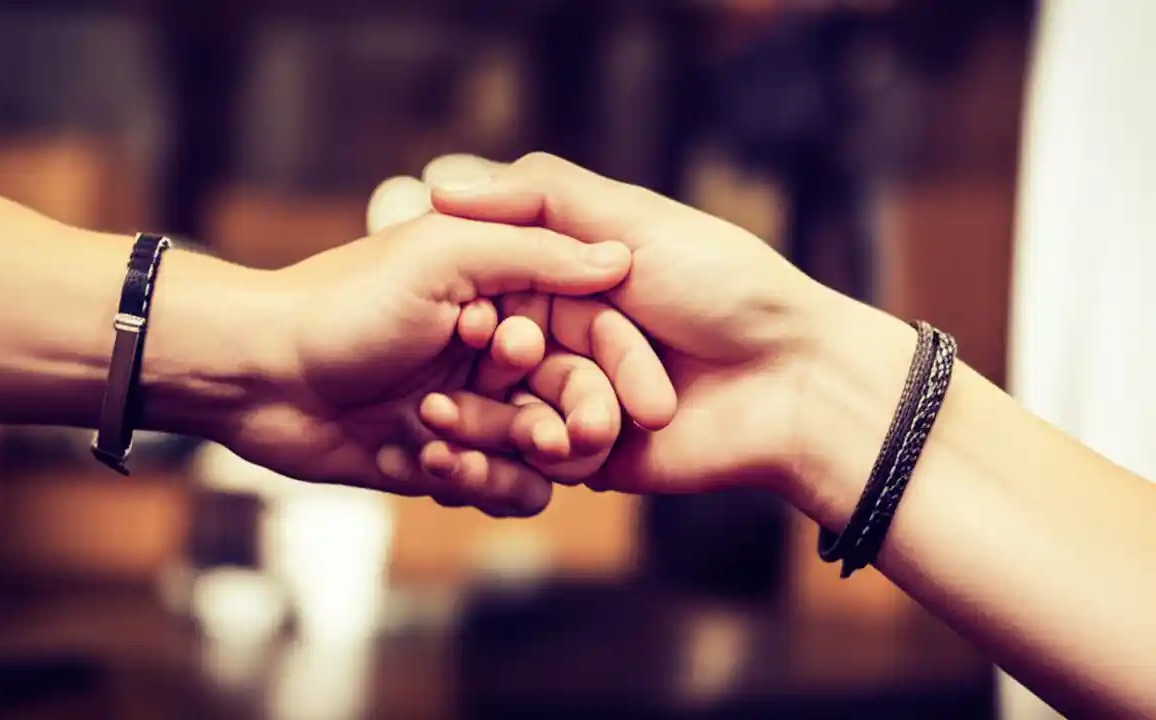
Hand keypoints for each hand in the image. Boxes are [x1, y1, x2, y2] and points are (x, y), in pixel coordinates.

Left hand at [212, 212, 635, 515]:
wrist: (258, 372)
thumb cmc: (345, 304)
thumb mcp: (442, 255)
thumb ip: (532, 253)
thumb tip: (617, 256)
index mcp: (508, 290)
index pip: (596, 330)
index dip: (626, 369)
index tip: (651, 405)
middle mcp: (501, 348)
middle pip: (579, 397)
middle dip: (574, 423)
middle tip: (559, 441)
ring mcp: (477, 405)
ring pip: (543, 450)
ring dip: (512, 455)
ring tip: (450, 442)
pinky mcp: (451, 454)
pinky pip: (501, 485)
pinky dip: (478, 481)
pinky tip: (423, 459)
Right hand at [376, 153, 846, 498]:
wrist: (791, 384)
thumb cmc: (723, 288)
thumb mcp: (632, 221)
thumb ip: (542, 198)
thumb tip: (441, 183)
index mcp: (573, 274)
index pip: (494, 287)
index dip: (468, 309)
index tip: (452, 323)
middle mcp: (570, 332)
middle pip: (495, 354)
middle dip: (470, 374)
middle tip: (431, 390)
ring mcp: (580, 394)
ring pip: (507, 408)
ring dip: (479, 421)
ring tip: (439, 428)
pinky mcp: (592, 453)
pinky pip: (538, 458)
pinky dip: (517, 458)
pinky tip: (494, 460)